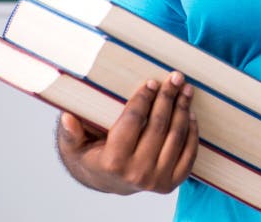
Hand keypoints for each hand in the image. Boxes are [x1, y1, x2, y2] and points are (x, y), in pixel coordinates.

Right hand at [57, 71, 197, 194]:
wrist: (108, 181)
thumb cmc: (92, 155)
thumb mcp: (75, 145)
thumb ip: (71, 132)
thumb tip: (68, 117)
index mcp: (113, 161)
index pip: (134, 120)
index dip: (144, 98)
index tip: (151, 82)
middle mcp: (136, 173)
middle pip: (159, 125)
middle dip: (168, 97)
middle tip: (175, 77)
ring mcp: (156, 180)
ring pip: (176, 136)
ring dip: (183, 109)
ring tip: (186, 90)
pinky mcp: (171, 183)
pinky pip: (188, 154)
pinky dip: (192, 132)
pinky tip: (190, 113)